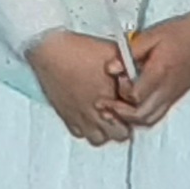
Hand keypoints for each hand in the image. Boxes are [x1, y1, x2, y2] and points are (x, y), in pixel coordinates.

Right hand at [25, 31, 129, 145]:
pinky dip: (85, 128)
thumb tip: (139, 71)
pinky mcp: (66, 115)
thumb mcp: (113, 52)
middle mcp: (97, 112)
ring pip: (98, 139)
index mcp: (113, 97)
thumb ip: (129, 66)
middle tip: (122, 112)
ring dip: (104, 130)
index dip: (136, 113)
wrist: (50, 49)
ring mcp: (80, 116)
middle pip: (119, 134)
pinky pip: (79, 133)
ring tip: (104, 117)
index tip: (133, 105)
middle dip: (123, 125)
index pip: (134, 119)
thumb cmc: (79, 50)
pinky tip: (87, 114)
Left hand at [108, 9, 189, 129]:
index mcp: (160, 72)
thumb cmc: (179, 33)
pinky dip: (143, 115)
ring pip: (150, 119)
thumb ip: (130, 52)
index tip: (119, 78)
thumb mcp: (152, 35)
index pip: (136, 96)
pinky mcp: (176, 97)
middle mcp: (167, 89)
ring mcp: (173, 96)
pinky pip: (158, 114)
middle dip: (121, 112)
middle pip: (142, 115)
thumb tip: (111, 68)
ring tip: (119, 105)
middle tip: (109, 101)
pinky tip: (135, 104)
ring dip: (131, 117)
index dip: (122, 92)